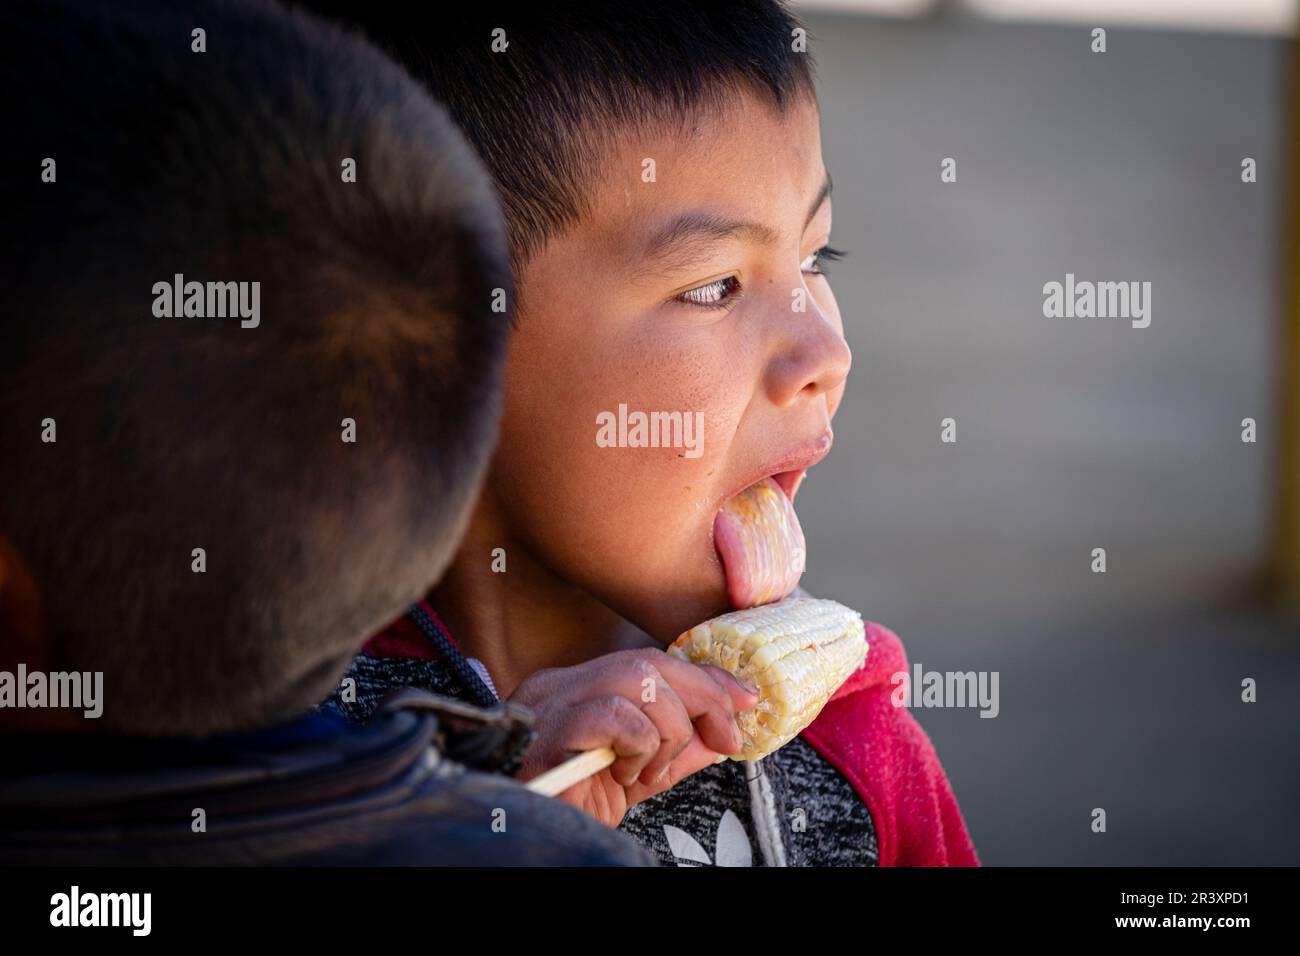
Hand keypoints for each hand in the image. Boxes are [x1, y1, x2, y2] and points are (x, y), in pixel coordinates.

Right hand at [509, 649, 758, 826]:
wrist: (528, 844)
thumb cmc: (570, 809)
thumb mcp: (637, 774)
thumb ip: (676, 750)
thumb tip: (721, 732)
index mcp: (578, 688)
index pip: (651, 661)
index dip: (704, 678)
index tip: (743, 700)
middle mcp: (560, 684)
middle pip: (648, 663)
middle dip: (702, 697)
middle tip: (725, 738)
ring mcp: (551, 703)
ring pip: (636, 680)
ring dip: (668, 730)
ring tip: (651, 770)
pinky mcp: (550, 730)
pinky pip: (614, 715)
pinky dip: (638, 744)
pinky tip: (625, 773)